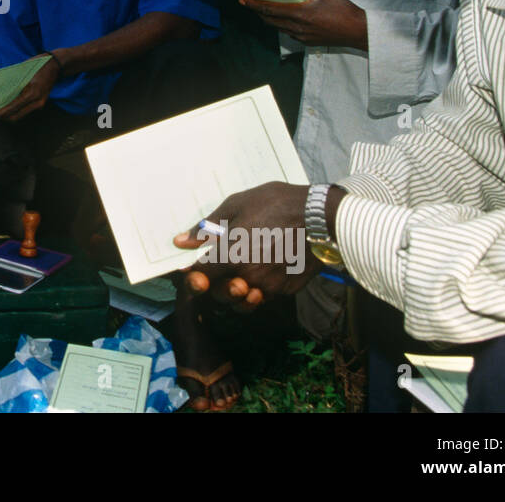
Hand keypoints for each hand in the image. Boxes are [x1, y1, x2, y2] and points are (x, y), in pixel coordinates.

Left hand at [0, 54, 59, 122]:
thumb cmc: (39, 65)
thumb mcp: (24, 73)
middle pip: (16, 116)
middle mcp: (38, 101)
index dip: (1, 113)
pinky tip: (6, 108)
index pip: (13, 107)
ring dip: (8, 115)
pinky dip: (15, 110)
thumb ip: (13, 84)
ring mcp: (40, 104)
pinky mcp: (40, 103)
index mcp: (33, 93)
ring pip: (20, 115)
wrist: (56, 65)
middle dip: (3, 118)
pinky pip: (25, 110)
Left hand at [172, 181, 319, 304]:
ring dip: (236, 292)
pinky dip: (258, 289)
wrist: (323, 216)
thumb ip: (208, 227)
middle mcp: (249, 276)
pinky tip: (262, 269)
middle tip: (219, 266)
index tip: (193, 263)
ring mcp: (270, 286)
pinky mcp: (287, 290)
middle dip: (214, 284)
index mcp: (232, 254)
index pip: (200, 274)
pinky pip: (265, 297)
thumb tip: (181, 241)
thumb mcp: (238, 205)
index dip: (193, 270)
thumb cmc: (278, 204)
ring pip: (242, 301)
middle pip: (219, 294)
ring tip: (239, 272)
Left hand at [240, 0, 367, 48]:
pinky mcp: (306, 42)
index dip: (254, 4)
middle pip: (269, 19)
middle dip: (257, 10)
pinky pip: (287, 32)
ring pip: (277, 26)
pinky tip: (282, 17)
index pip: (270, 8)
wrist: (356, 30)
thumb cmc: (342, 9)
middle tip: (248, 2)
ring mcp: (301, 36)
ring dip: (268, 18)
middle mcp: (297, 27)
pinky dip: (280, 24)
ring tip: (262, 8)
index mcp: (300, 12)